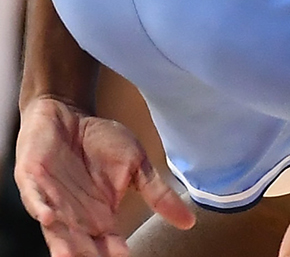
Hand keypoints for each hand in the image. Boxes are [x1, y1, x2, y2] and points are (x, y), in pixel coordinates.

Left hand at [15, 96, 194, 256]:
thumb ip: (158, 196)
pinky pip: (35, 197)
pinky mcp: (32, 180)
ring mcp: (52, 200)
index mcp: (100, 217)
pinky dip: (41, 207)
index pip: (109, 246)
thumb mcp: (137, 167)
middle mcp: (74, 216)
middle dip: (86, 256)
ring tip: (69, 256)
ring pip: (56, 230)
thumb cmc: (100, 141)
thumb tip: (189, 221)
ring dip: (61, 243)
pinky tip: (49, 217)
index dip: (117, 255)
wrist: (69, 114)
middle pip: (80, 245)